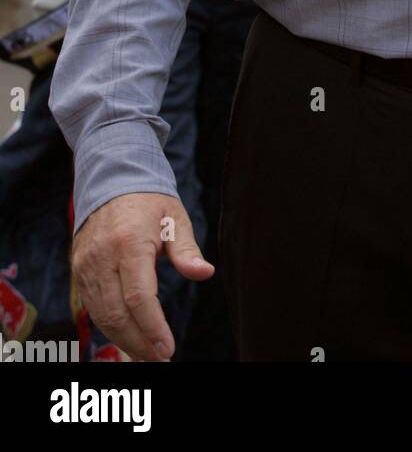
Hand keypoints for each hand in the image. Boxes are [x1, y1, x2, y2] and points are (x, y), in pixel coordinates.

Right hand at [71, 192, 213, 360]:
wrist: (111, 180)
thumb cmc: (149, 201)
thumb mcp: (175, 217)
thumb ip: (187, 250)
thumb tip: (205, 273)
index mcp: (129, 242)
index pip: (139, 296)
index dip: (153, 327)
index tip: (167, 348)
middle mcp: (102, 257)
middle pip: (118, 313)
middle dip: (139, 342)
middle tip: (160, 359)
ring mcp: (86, 265)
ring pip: (102, 315)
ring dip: (124, 340)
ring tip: (147, 355)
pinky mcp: (79, 271)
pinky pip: (92, 307)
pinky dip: (110, 326)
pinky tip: (128, 337)